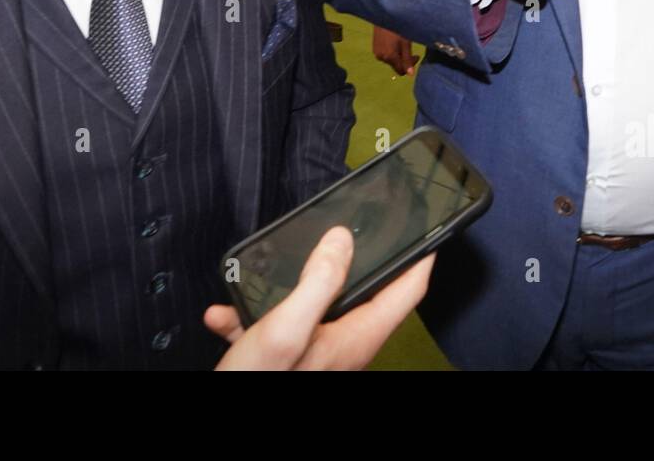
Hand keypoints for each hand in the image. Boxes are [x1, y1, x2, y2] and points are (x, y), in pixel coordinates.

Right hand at [206, 226, 432, 369]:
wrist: (224, 425)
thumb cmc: (259, 383)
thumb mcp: (286, 327)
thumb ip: (318, 281)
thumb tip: (342, 240)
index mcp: (356, 337)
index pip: (407, 291)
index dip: (421, 257)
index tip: (429, 229)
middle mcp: (343, 346)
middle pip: (364, 292)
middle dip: (352, 259)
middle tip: (348, 228)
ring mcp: (317, 353)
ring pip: (313, 304)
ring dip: (286, 287)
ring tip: (266, 270)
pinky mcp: (290, 359)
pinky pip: (278, 326)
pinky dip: (252, 317)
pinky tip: (225, 315)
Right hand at [372, 27, 416, 75]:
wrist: (384, 15)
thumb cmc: (398, 28)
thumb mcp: (406, 43)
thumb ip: (407, 60)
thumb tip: (410, 75)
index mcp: (390, 57)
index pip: (401, 71)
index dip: (410, 66)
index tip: (416, 55)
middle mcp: (381, 57)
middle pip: (395, 65)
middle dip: (404, 60)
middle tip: (410, 49)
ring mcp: (376, 53)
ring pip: (390, 60)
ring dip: (397, 55)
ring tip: (401, 44)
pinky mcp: (374, 47)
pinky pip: (385, 54)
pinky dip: (391, 51)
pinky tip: (394, 42)